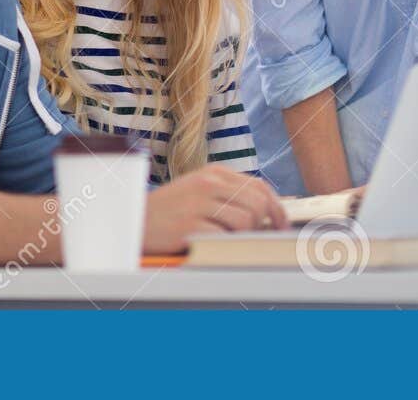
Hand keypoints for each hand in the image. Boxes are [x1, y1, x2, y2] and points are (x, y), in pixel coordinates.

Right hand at [142, 167, 287, 254]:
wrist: (134, 220)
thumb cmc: (170, 210)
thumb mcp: (200, 191)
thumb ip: (230, 195)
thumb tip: (268, 213)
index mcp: (214, 173)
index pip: (259, 187)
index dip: (277, 208)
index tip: (282, 225)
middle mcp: (208, 183)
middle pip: (257, 204)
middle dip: (262, 224)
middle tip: (250, 236)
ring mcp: (198, 203)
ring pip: (245, 221)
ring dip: (241, 236)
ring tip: (224, 239)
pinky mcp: (189, 225)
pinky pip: (223, 237)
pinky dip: (222, 244)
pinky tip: (209, 243)